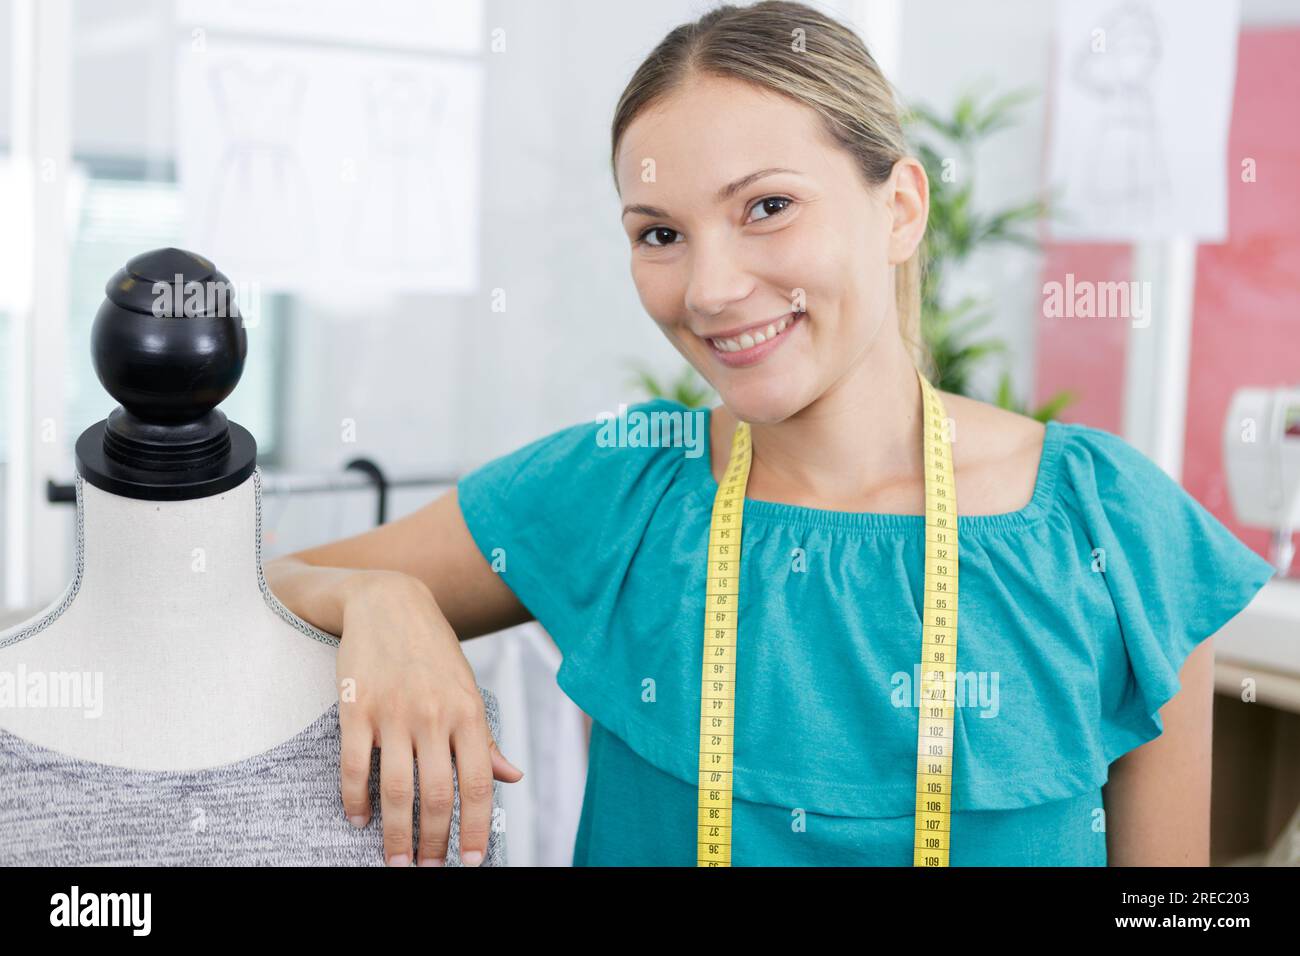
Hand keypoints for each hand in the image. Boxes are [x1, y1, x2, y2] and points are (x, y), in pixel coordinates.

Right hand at [335, 571, 523, 865]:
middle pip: (436, 795)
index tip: (470, 862)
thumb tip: (512, 777)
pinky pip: (353, 766)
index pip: (477, 785)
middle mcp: (434, 715)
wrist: (388, 601)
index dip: (474, 829)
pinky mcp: (357, 708)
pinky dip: (355, 800)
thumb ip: (485, 739)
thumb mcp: (467, 689)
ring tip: (396, 860)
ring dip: (396, 833)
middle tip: (428, 869)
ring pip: (396, 789)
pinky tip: (359, 819)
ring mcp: (394, 712)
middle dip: (433, 842)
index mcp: (469, 713)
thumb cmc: (433, 651)